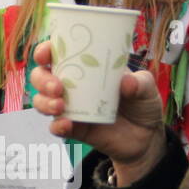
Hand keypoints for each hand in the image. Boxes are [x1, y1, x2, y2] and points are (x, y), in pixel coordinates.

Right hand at [28, 40, 165, 183]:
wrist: (147, 137)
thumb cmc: (142, 103)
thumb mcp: (146, 87)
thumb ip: (139, 83)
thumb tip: (125, 82)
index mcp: (85, 67)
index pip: (57, 54)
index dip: (44, 51)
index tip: (45, 54)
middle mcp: (72, 85)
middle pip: (41, 77)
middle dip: (41, 79)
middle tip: (57, 87)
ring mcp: (71, 108)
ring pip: (42, 102)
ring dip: (44, 102)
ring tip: (60, 106)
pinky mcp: (74, 129)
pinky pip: (56, 127)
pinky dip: (57, 125)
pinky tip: (66, 124)